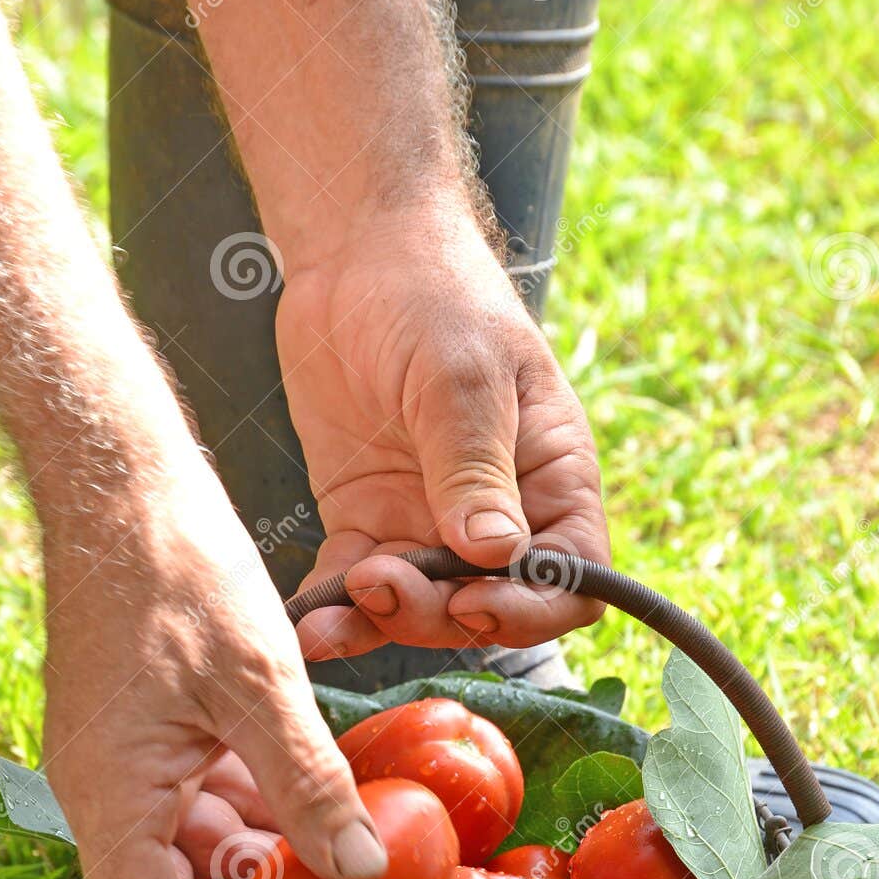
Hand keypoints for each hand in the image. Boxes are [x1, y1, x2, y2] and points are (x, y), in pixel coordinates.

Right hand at [41, 443, 386, 878]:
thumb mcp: (258, 680)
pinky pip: (194, 800)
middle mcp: (106, 792)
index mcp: (114, 794)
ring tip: (337, 872)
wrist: (122, 484)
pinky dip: (251, 812)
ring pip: (187, 850)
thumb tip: (359, 872)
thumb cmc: (175, 569)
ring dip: (257, 866)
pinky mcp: (144, 734)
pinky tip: (312, 805)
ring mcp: (122, 763)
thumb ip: (308, 782)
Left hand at [276, 203, 608, 661]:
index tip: (473, 600)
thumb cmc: (435, 297)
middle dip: (438, 612)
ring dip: (382, 620)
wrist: (355, 254)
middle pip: (487, 605)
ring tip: (336, 607)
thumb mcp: (462, 378)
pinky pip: (355, 586)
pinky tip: (306, 625)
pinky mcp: (367, 520)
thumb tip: (497, 556)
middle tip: (382, 582)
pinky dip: (335, 612)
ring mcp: (428, 523)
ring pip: (419, 607)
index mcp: (551, 480)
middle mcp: (497, 515)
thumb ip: (476, 468)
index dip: (531, 609)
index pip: (571, 578)